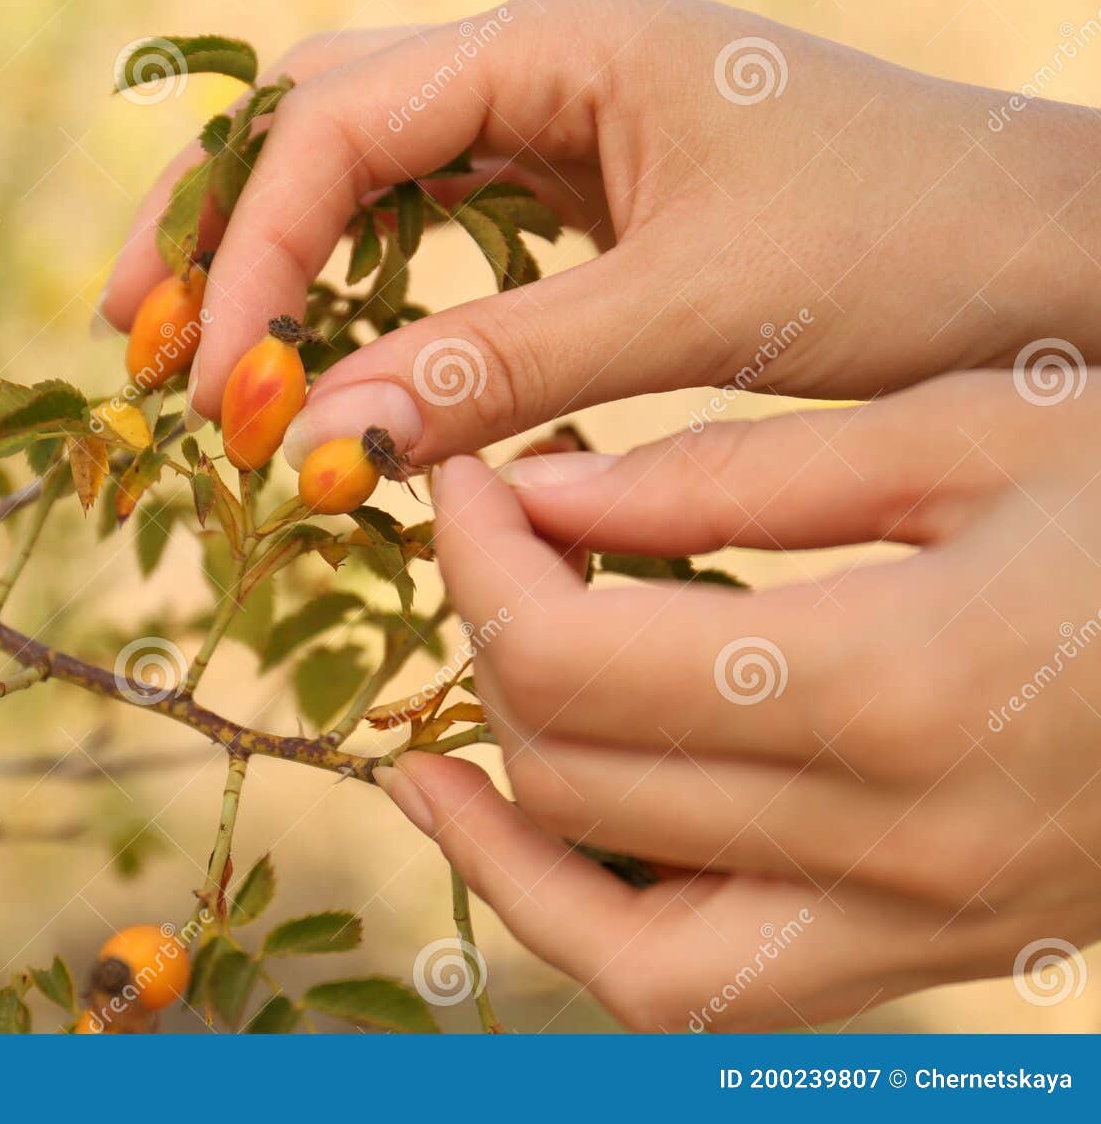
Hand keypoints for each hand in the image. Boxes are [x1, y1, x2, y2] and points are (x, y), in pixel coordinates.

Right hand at [101, 0, 1100, 465]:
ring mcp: (558, 120)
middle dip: (219, 225)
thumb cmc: (907, 255)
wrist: (1048, 257)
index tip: (214, 388)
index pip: (339, 129)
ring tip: (197, 348)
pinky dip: (359, 284)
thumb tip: (320, 437)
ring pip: (363, 164)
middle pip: (318, 116)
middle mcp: (542, 60)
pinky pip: (432, 219)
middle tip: (135, 339)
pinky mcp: (581, 187)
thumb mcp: (691, 315)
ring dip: (274, 253)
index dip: (254, 258)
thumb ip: (497, 369)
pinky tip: (321, 344)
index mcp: (562, 44)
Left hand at [375, 372, 1100, 1030]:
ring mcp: (910, 928)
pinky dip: (588, 914)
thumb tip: (538, 496)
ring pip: (610, 929)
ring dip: (506, 819)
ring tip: (452, 724)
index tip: (464, 483)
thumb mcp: (965, 432)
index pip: (572, 661)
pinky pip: (700, 986)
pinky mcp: (920, 958)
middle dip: (489, 649)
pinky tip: (540, 825)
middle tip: (495, 549)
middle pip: (572, 777)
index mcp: (895, 687)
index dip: (478, 565)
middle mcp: (891, 843)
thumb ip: (732, 475)